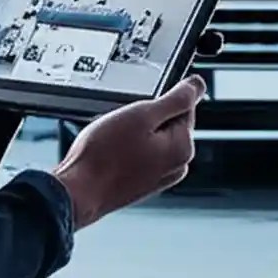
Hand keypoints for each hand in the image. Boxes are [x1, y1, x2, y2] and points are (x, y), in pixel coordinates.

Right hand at [52, 75, 204, 229]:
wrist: (79, 192)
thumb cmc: (104, 155)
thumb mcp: (142, 115)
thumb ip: (176, 99)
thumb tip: (198, 85)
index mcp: (183, 147)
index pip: (185, 106)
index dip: (158, 100)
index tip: (138, 108)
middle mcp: (177, 165)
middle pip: (169, 123)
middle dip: (146, 117)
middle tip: (122, 125)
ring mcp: (160, 176)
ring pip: (153, 138)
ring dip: (135, 133)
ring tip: (114, 141)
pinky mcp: (144, 183)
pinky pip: (141, 154)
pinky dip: (128, 148)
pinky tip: (111, 153)